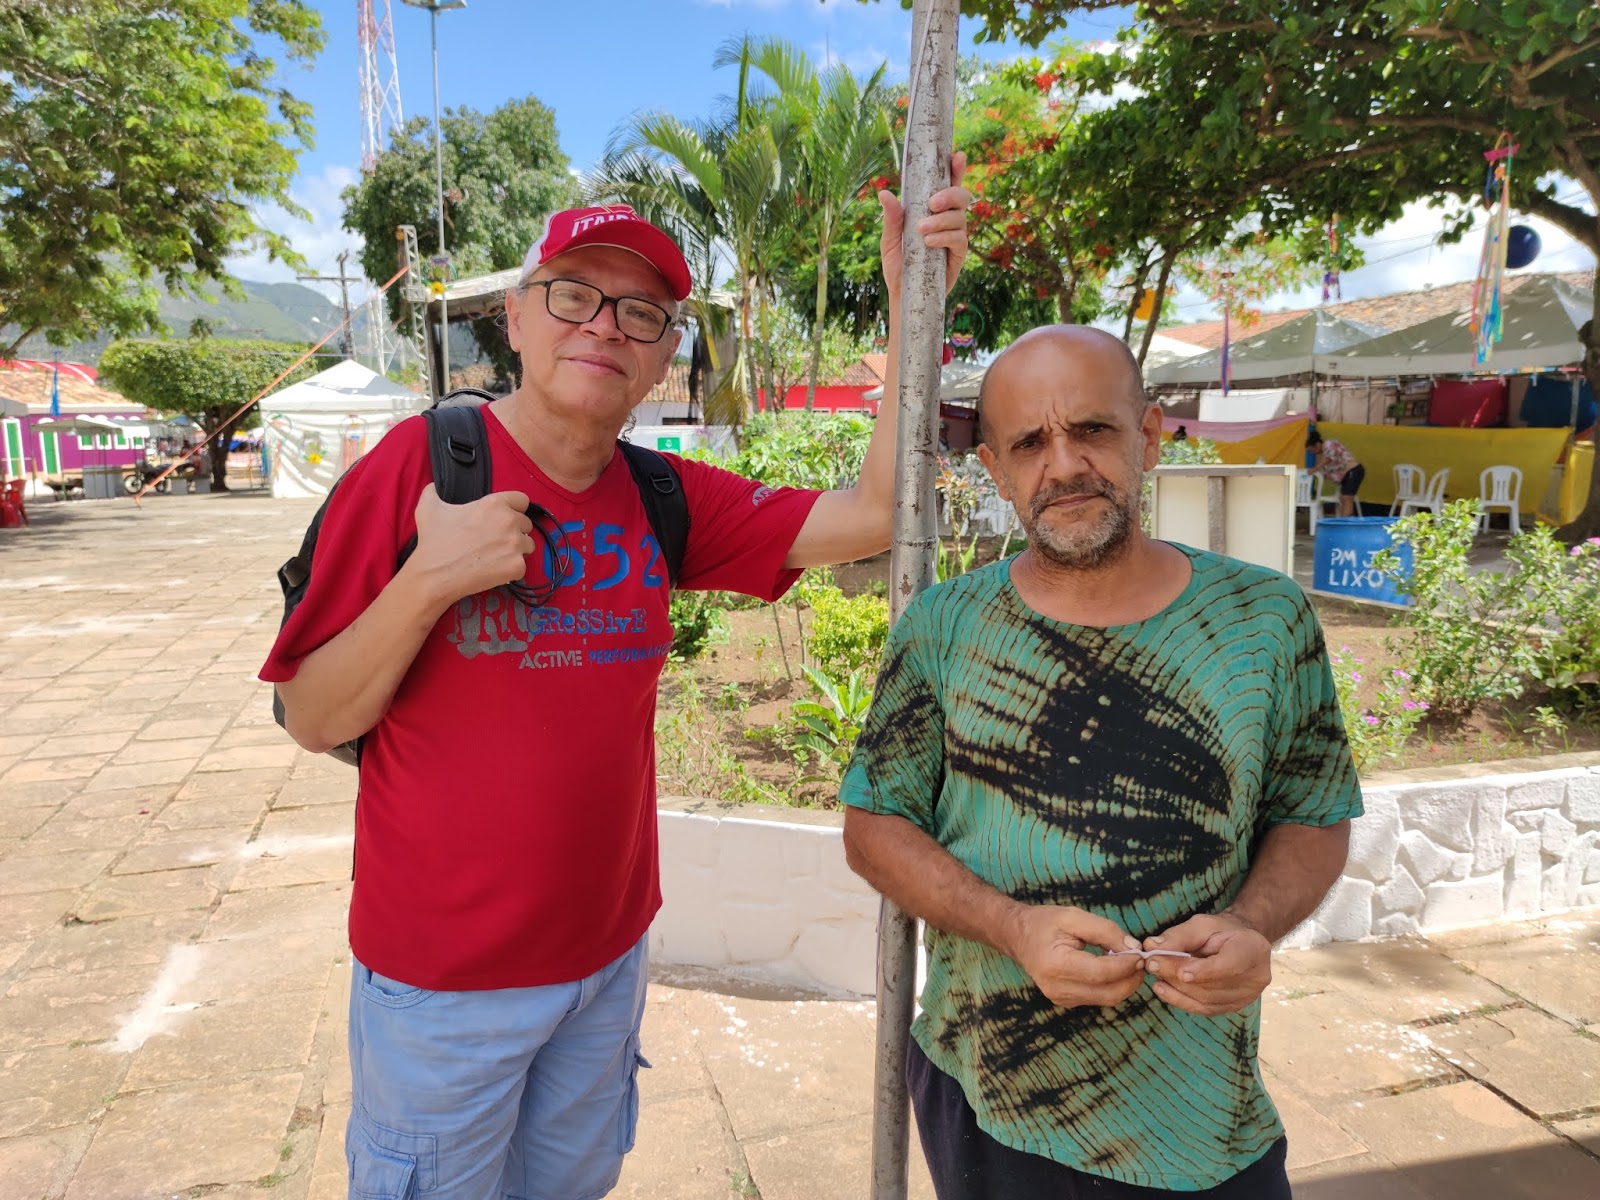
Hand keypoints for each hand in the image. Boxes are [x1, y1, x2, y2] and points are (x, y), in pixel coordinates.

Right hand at [408, 484, 535, 602]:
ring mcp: (515, 545)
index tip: (504, 517)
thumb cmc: (434, 542)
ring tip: (497, 555)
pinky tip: (495, 569)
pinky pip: (522, 565)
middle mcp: (510, 521)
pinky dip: (511, 569)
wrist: (435, 575)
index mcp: (495, 504)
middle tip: (495, 540)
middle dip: (514, 530)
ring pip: (528, 545)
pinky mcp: (517, 566)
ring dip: (517, 549)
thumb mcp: (428, 508)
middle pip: (526, 524)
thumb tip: (433, 487)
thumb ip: (433, 492)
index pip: (522, 500)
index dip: (514, 508)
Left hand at [879, 151, 970, 301]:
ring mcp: (955, 237)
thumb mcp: (889, 240)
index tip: (957, 156)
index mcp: (932, 211)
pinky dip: (944, 237)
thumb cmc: (898, 265)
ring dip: (941, 221)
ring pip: (960, 218)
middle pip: (962, 197)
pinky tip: (929, 242)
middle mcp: (947, 220)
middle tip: (932, 202)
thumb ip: (892, 218)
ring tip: (921, 231)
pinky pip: (959, 239)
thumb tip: (884, 193)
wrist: (902, 295)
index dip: (956, 169)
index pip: (948, 185)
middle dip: (950, 194)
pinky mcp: (958, 255)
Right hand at [1006, 904, 1146, 1010]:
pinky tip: (1113, 969)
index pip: (1102, 972)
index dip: (1126, 965)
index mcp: (1056, 965)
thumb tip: (1133, 947)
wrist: (1018, 937)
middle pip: (1108, 993)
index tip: (1140, 952)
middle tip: (1141, 960)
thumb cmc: (1045, 923)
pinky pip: (1098, 998)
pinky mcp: (1065, 1002)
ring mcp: (1060, 999)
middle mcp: (1057, 988)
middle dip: (1131, 978)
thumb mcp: (1073, 916)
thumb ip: (1105, 930)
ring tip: (1129, 962)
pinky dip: (1112, 986)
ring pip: (1106, 999)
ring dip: (1124, 984)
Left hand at [1142, 913, 1272, 1016]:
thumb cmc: (1221, 930)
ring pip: (1206, 999)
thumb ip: (1179, 936)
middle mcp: (1256, 977)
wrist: (1240, 943)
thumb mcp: (1202, 924)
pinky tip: (1162, 989)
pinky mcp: (1233, 1007)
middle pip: (1213, 983)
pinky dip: (1180, 1000)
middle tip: (1152, 964)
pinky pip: (1204, 1008)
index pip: (1231, 964)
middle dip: (1178, 975)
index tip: (1181, 973)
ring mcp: (1246, 996)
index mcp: (1253, 949)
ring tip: (1155, 973)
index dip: (1206, 971)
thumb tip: (1152, 946)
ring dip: (1176, 988)